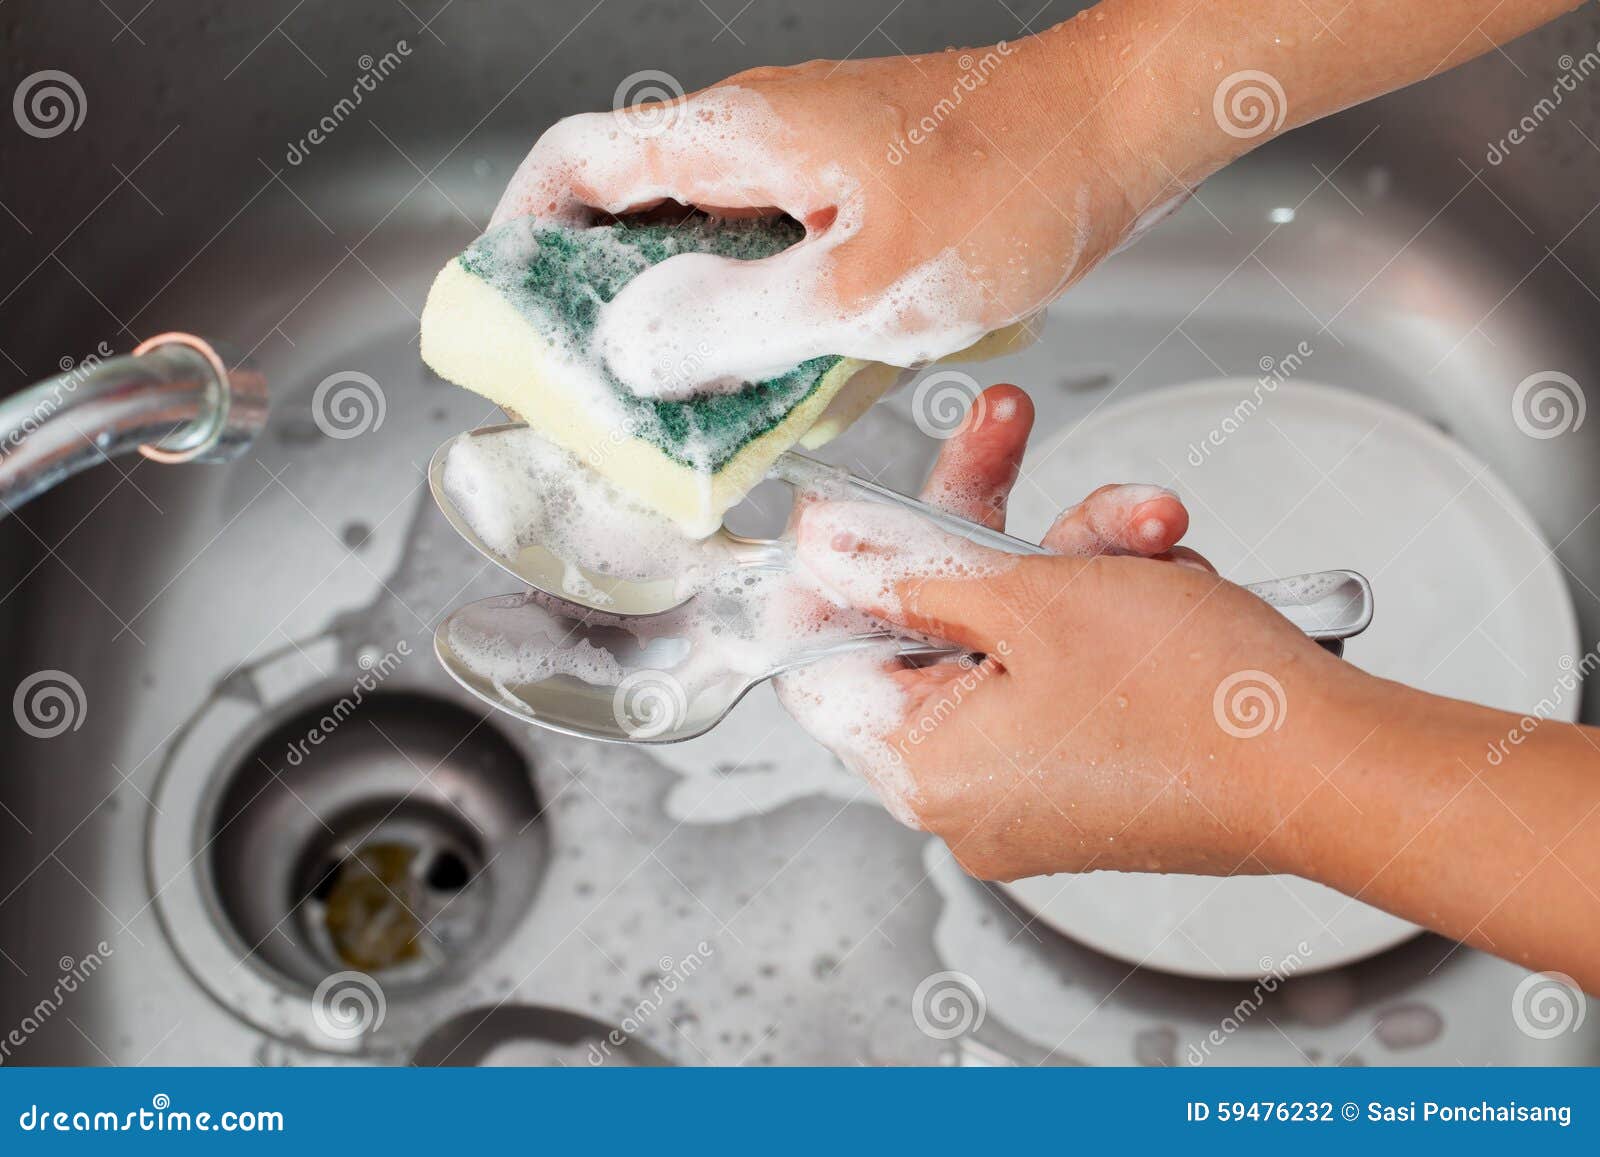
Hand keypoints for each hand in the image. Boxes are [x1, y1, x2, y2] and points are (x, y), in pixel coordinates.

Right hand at [491, 34, 1167, 394]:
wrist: (1116, 133)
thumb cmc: (1013, 190)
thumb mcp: (868, 286)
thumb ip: (739, 323)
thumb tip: (632, 355)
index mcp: (736, 136)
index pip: (575, 165)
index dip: (517, 240)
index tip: (500, 317)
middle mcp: (756, 135)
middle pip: (626, 208)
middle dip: (595, 303)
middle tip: (593, 394)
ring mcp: (804, 159)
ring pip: (700, 237)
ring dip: (679, 318)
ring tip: (678, 406)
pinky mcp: (849, 187)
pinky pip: (767, 250)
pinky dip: (748, 311)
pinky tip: (774, 375)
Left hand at [776, 384, 1350, 881]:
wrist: (1340, 765)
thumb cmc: (1197, 700)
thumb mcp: (1030, 597)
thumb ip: (912, 568)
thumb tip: (824, 550)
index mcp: (922, 767)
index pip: (821, 660)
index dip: (833, 571)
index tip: (851, 503)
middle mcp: (966, 793)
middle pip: (929, 625)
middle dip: (988, 524)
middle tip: (1004, 429)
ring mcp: (1033, 786)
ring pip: (1014, 633)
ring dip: (1078, 558)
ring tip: (1152, 523)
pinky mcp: (1093, 769)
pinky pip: (1067, 666)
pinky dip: (1111, 608)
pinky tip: (1170, 570)